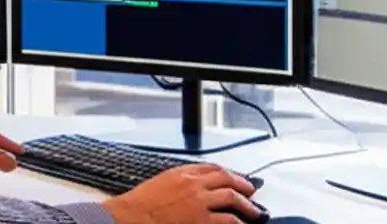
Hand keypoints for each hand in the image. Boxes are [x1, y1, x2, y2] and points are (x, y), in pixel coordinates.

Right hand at [102, 164, 258, 223]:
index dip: (228, 173)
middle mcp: (194, 185)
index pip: (213, 168)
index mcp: (183, 173)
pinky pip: (227, 221)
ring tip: (255, 212)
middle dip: (243, 185)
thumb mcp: (161, 182)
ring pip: (231, 199)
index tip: (235, 177)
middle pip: (227, 180)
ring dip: (247, 206)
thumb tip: (197, 184)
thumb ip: (180, 180)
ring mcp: (200, 203)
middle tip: (251, 191)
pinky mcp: (202, 222)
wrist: (130, 217)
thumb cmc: (140, 204)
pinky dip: (237, 223)